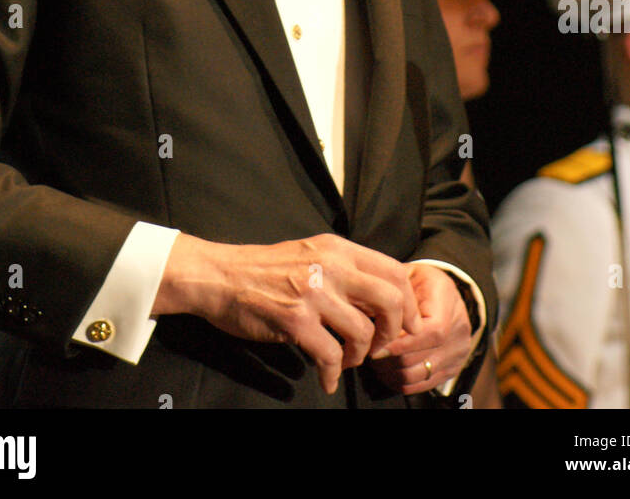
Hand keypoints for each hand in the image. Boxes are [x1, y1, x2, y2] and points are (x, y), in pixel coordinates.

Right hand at [153, 232, 422, 394]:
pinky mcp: (295, 320)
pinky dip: (332, 375)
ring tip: (347, 361)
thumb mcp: (312, 254)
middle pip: (391, 300)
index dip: (409, 304)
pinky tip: (326, 380)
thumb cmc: (266, 269)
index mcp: (338, 248)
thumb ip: (346, 269)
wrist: (221, 276)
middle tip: (380, 347)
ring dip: (360, 356)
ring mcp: (314, 292)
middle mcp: (332, 265)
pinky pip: (330, 356)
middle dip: (394, 332)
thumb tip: (383, 296)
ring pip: (363, 332)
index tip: (406, 325)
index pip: (394, 271)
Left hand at [368, 262, 471, 394]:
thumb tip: (370, 317)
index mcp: (447, 300)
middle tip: (366, 352)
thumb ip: (394, 294)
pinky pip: (422, 384)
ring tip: (374, 361)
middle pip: (421, 357)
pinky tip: (386, 370)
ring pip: (418, 374)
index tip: (376, 345)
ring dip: (390, 372)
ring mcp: (458, 352)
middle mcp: (459, 328)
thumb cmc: (419, 281)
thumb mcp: (408, 274)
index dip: (401, 343)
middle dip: (388, 359)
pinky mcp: (452, 368)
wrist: (444, 293)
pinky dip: (400, 382)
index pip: (432, 332)